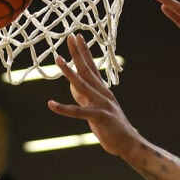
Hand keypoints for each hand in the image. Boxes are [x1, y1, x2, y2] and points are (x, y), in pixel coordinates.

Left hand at [46, 35, 140, 154]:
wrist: (128, 143)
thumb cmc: (111, 127)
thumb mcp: (95, 109)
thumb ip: (84, 97)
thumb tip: (72, 85)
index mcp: (102, 90)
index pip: (91, 67)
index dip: (84, 52)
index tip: (77, 37)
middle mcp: (103, 93)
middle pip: (87, 69)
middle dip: (78, 53)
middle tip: (70, 36)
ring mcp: (102, 104)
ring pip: (82, 85)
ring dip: (69, 72)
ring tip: (58, 59)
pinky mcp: (99, 117)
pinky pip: (78, 112)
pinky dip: (64, 109)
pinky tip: (51, 104)